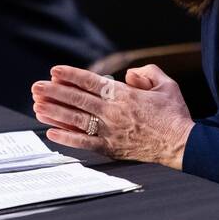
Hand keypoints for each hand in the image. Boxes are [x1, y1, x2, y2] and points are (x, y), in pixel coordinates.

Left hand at [30, 63, 194, 166]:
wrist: (182, 144)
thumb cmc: (174, 114)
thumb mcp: (166, 84)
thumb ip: (146, 73)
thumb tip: (129, 75)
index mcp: (125, 95)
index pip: (91, 82)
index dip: (71, 76)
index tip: (55, 71)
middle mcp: (114, 113)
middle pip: (77, 100)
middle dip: (54, 92)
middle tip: (36, 87)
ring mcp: (110, 132)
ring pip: (76, 120)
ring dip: (54, 113)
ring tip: (37, 106)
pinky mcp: (111, 148)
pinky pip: (83, 142)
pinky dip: (66, 138)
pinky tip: (52, 132)